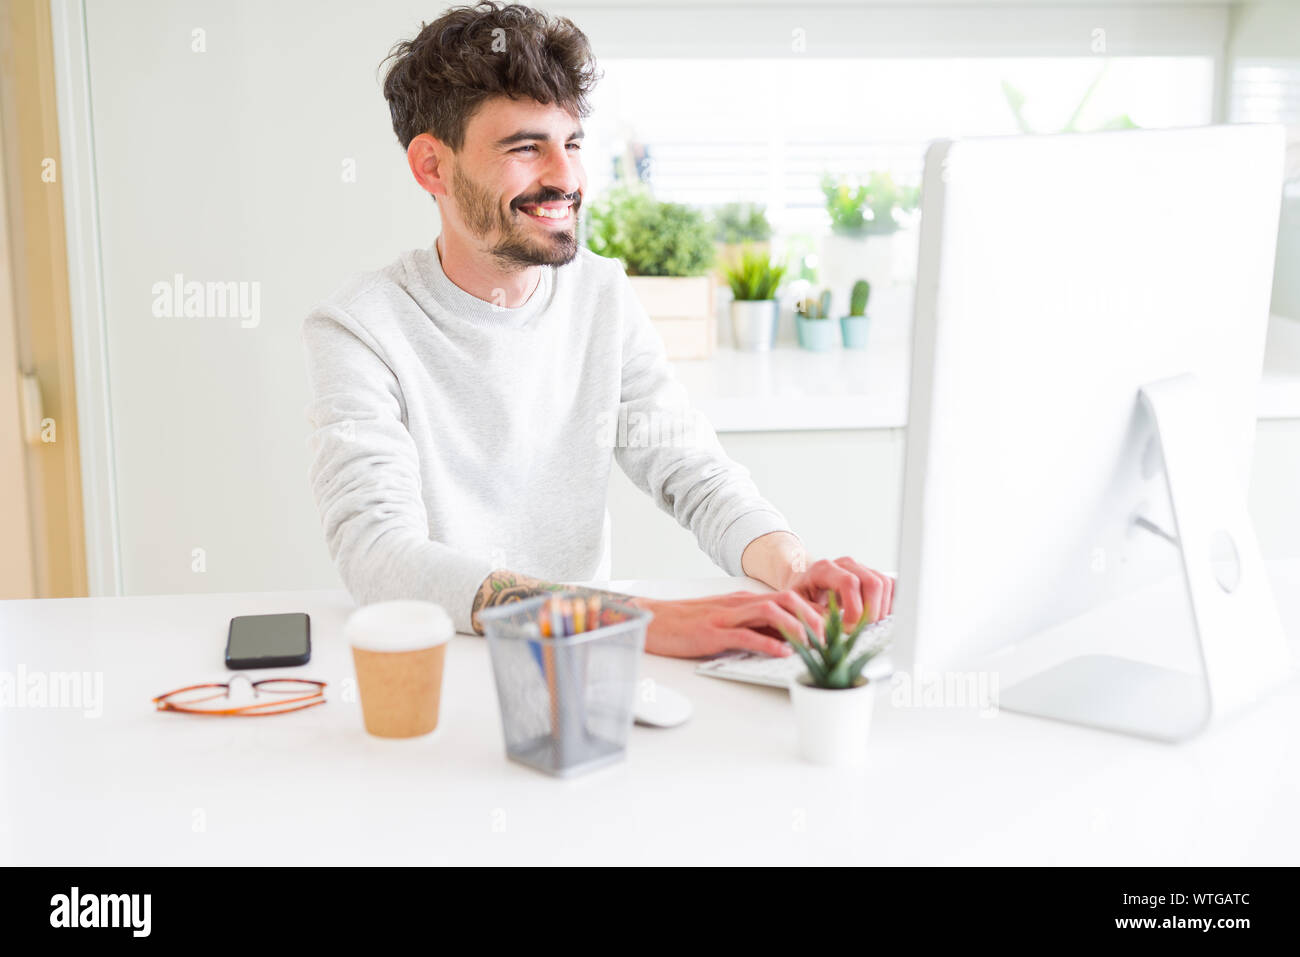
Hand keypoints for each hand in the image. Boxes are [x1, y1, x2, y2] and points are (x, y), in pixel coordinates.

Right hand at [629, 590, 827, 658]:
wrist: (652, 621)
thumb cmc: (689, 624)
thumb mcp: (728, 622)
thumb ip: (755, 628)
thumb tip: (788, 641)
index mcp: (746, 601)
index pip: (790, 597)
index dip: (817, 611)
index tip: (837, 628)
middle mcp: (740, 604)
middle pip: (788, 599)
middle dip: (814, 617)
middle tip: (833, 638)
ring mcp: (726, 616)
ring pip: (771, 612)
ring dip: (797, 628)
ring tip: (813, 645)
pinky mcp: (711, 632)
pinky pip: (744, 634)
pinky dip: (767, 644)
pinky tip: (781, 653)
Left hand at [778, 556, 894, 627]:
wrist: (805, 584)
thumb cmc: (800, 596)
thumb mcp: (795, 606)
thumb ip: (810, 615)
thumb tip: (830, 628)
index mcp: (824, 569)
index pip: (850, 583)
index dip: (854, 609)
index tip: (848, 628)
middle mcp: (845, 564)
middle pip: (873, 582)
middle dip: (871, 612)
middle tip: (861, 629)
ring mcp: (861, 568)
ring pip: (885, 584)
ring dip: (881, 609)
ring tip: (867, 625)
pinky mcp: (871, 575)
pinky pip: (891, 585)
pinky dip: (891, 602)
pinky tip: (880, 617)